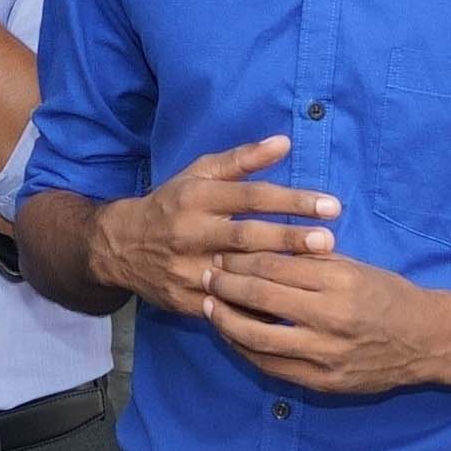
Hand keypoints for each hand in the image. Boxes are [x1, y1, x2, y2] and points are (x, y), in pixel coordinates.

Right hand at [82, 134, 341, 319]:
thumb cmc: (171, 204)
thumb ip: (242, 159)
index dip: (292, 200)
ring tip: (319, 274)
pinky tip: (289, 306)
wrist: (120, 247)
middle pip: (248, 236)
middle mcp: (192, 233)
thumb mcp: (199, 175)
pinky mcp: (186, 300)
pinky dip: (257, 307)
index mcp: (198, 198)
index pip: (252, 196)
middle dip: (290, 239)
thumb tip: (285, 142)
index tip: (330, 205)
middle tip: (329, 240)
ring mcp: (188, 269)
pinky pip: (228, 306)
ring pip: (239, 275)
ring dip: (280, 275)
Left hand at [202, 249, 450, 396]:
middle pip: (261, 298)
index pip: (275, 266)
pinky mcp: (323, 381)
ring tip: (208, 308)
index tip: (223, 254)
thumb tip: (261, 250)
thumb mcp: (354, 267)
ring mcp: (326, 353)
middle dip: (226, 286)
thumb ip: (311, 261)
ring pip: (258, 338)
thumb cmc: (388, 295)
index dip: (241, 260)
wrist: (425, 341)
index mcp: (339, 280)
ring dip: (226, 322)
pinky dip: (246, 351)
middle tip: (206, 276)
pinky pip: (272, 367)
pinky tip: (231, 337)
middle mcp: (331, 317)